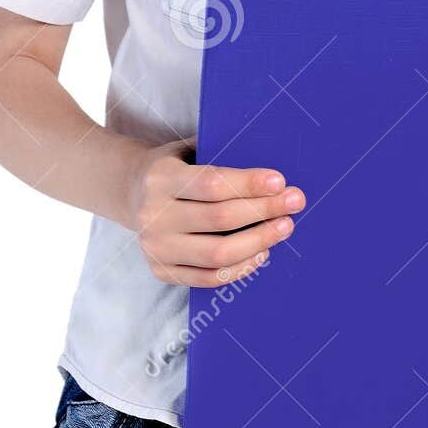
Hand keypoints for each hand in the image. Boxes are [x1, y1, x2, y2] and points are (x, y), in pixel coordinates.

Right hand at [126, 136, 305, 287]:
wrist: (131, 193)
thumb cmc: (175, 167)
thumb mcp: (187, 149)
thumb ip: (220, 153)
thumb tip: (269, 169)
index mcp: (160, 178)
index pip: (212, 184)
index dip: (249, 184)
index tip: (280, 181)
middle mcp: (153, 215)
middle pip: (220, 219)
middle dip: (264, 210)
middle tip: (296, 201)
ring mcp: (156, 247)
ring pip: (218, 254)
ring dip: (259, 241)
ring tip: (285, 227)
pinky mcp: (162, 271)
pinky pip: (209, 278)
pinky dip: (241, 268)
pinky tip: (263, 252)